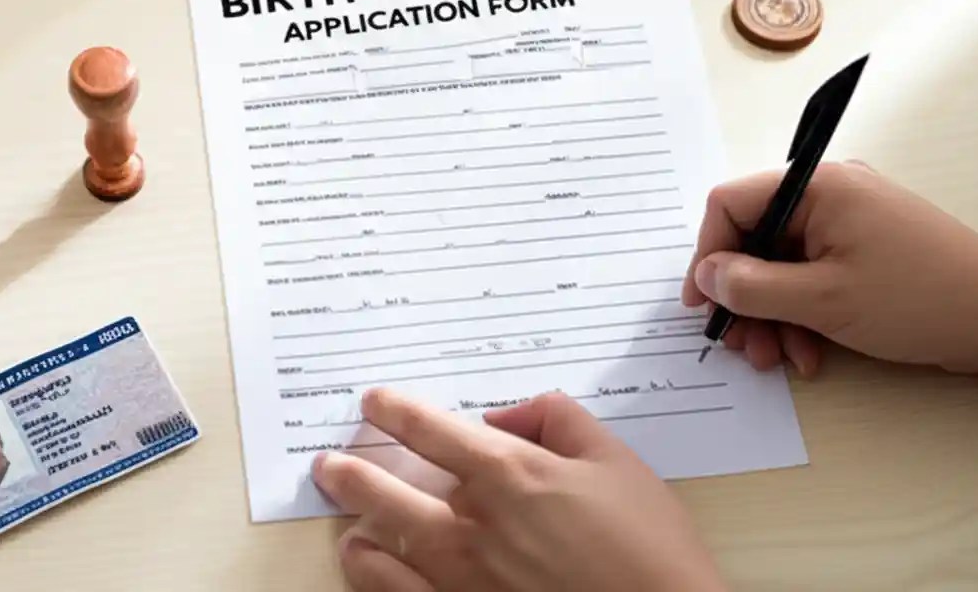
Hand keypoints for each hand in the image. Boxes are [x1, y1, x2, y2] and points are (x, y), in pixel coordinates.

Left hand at [313, 388, 726, 591]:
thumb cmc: (648, 544)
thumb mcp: (616, 458)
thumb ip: (557, 419)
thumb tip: (506, 414)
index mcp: (510, 475)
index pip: (431, 431)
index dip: (395, 411)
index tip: (374, 402)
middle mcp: (475, 525)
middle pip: (389, 492)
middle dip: (351, 474)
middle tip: (329, 465)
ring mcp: (466, 578)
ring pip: (385, 549)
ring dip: (358, 528)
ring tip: (346, 522)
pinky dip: (375, 578)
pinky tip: (366, 565)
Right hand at [683, 160, 977, 376]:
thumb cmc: (921, 299)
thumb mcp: (822, 300)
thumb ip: (752, 287)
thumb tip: (706, 276)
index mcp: (818, 188)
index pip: (732, 204)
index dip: (708, 254)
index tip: (702, 304)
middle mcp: (829, 196)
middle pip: (755, 241)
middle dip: (744, 299)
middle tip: (742, 345)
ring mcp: (848, 223)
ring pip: (780, 267)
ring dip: (771, 317)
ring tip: (778, 358)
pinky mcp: (862, 252)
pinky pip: (810, 277)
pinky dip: (801, 315)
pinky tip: (809, 353)